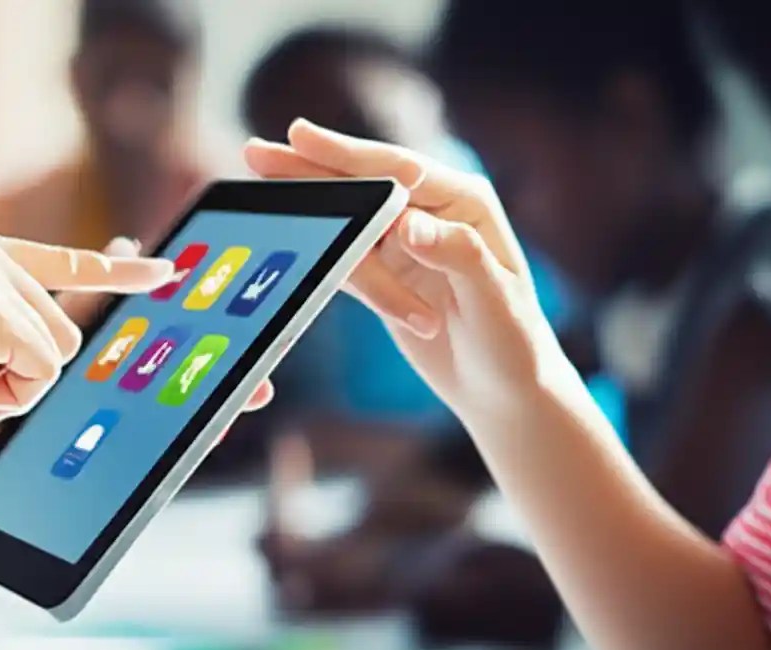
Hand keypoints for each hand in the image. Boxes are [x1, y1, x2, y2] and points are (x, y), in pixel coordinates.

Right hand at [245, 120, 566, 425]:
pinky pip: (344, 256)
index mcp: (463, 203)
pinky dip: (317, 248)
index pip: (398, 170)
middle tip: (257, 151)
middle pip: (362, 184)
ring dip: (305, 205)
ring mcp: (405, 244)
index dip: (347, 154)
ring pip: (346, 217)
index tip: (301, 136)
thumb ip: (455, 255)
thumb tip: (407, 224)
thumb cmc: (513, 343)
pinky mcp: (386, 275)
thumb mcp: (494, 299)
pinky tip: (282, 229)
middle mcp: (431, 214)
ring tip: (257, 186)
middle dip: (310, 168)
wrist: (505, 391)